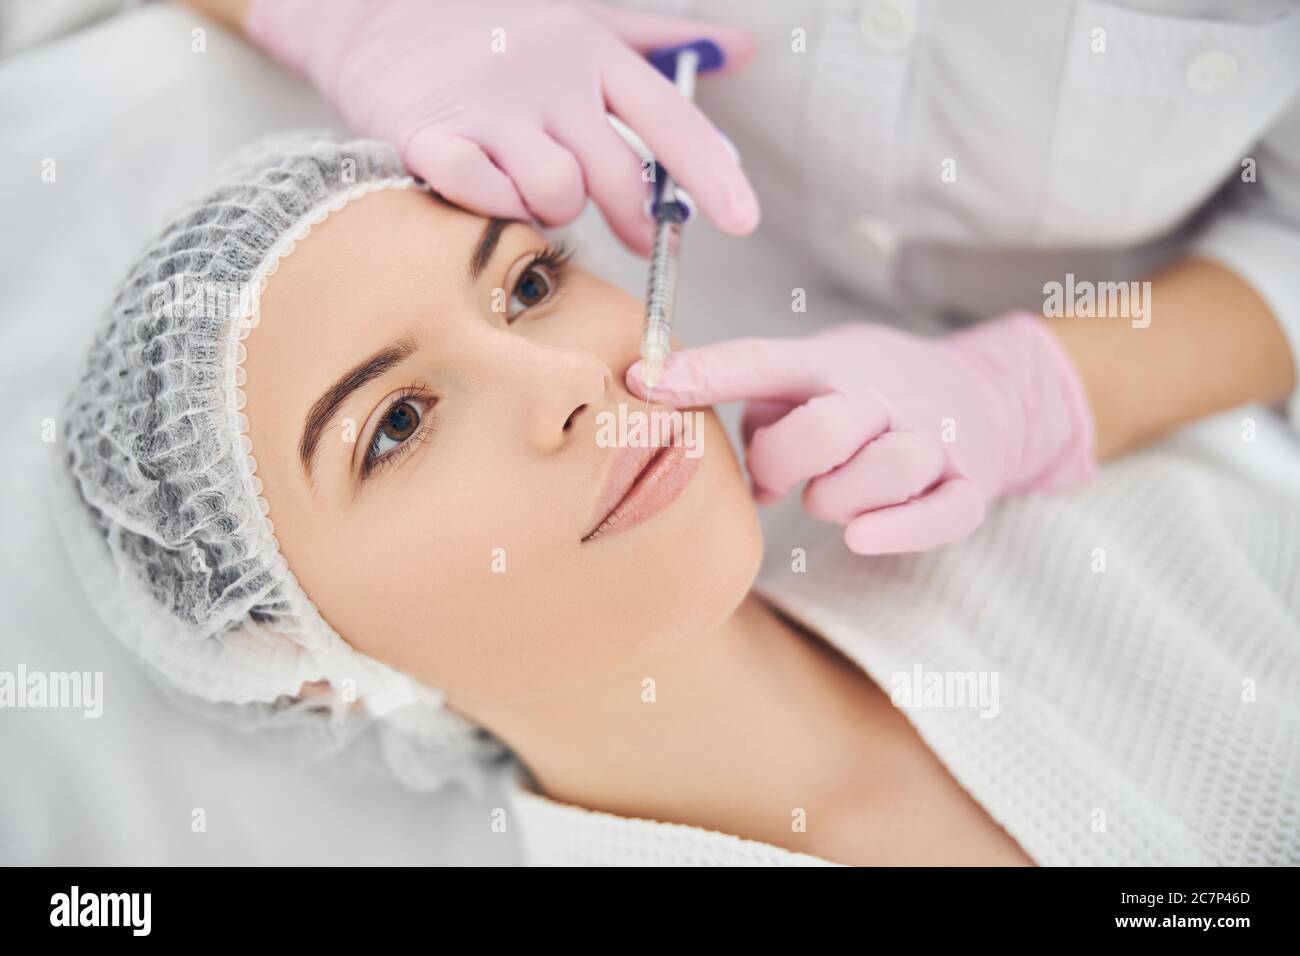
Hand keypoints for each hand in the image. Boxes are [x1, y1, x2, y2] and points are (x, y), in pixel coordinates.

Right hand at [245, 0, 759, 253]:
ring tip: (532, 185)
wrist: (374, 11)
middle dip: (630, 216)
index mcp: (590, 50)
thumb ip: (660, 43)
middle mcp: (547, 75)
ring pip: (555, 195)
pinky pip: (484, 195)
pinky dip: (493, 206)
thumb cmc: (493, 25)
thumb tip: (741, 49)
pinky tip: (484, 184)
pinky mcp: (432, 134)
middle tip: (628, 233)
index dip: (711, 174)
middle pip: (615, 176)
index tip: (744, 221)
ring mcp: (489, 106)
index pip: (668, 118)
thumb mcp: (583, 19)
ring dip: (552, 209)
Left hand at [626, 312, 1096, 553]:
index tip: (643, 383)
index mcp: (833, 364)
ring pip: (885, 470)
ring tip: (830, 496)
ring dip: (840, 497)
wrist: (983, 394)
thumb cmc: (869, 395)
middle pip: (826, 428)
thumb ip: (760, 410)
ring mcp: (934, 440)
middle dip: (785, 462)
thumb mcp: (811, 377)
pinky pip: (940, 514)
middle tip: (776, 477)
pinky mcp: (969, 486)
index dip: (704, 373)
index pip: (764, 362)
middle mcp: (886, 394)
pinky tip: (859, 536)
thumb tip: (743, 478)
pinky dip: (899, 529)